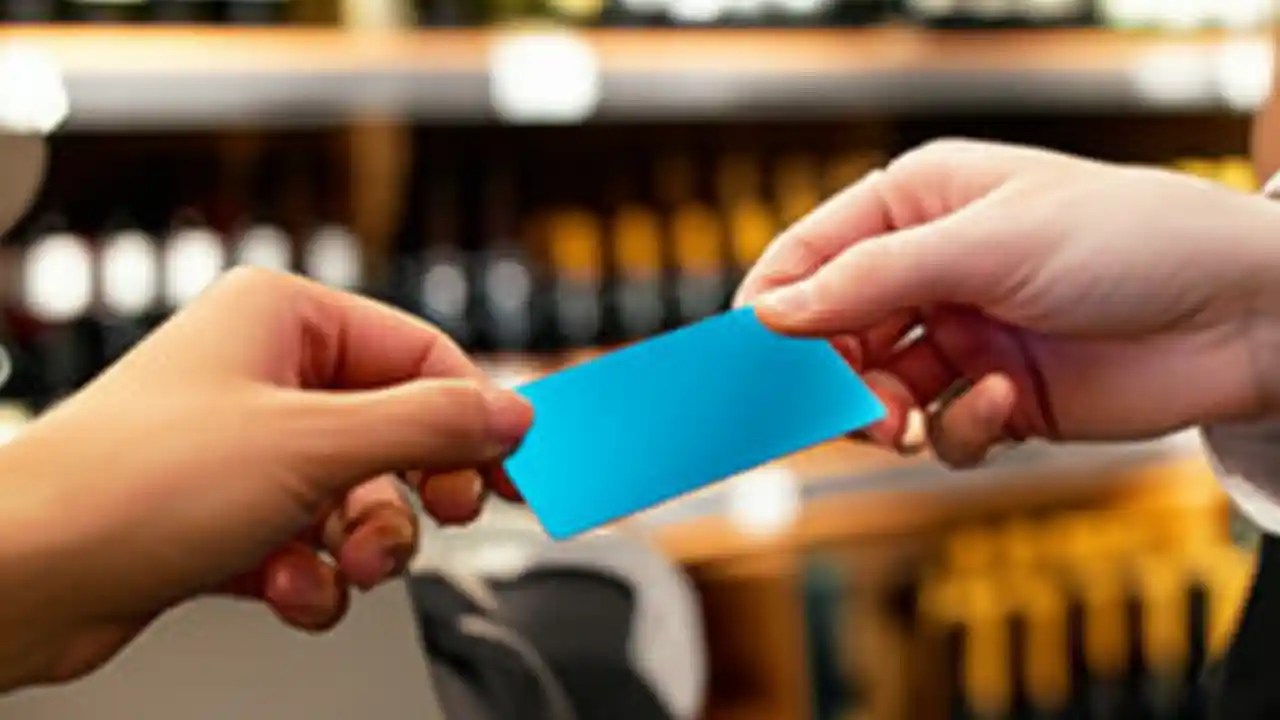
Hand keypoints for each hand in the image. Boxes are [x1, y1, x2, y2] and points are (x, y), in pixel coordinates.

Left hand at [0, 268, 531, 688]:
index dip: (476, 416)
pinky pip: (314, 540)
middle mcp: (268, 375)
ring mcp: (249, 448)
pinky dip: (313, 573)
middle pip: (397, 432)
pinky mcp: (232, 514)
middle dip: (411, 493)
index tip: (519, 468)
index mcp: (285, 319)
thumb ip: (430, 426)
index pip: (422, 355)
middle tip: (436, 517)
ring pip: (360, 495)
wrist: (24, 577)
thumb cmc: (135, 483)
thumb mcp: (314, 446)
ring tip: (343, 567)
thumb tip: (511, 413)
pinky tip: (286, 587)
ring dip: (364, 543)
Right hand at [736, 139, 1279, 466]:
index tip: (743, 366)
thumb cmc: (1130, 242)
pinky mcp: (997, 396)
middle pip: (830, 335)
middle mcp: (929, 270)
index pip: (807, 258)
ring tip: (905, 420)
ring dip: (880, 412)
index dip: (769, 313)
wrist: (1244, 314)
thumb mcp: (987, 244)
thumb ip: (870, 279)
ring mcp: (962, 335)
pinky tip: (1003, 402)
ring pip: (873, 391)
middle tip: (840, 406)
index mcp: (916, 206)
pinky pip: (939, 428)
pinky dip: (958, 426)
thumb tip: (771, 312)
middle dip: (827, 376)